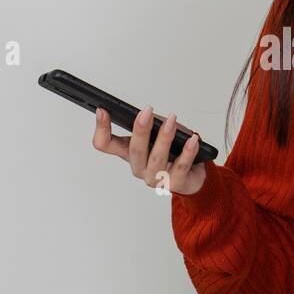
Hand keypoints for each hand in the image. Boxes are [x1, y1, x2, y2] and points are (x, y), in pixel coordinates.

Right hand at [91, 105, 207, 194]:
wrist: (191, 174)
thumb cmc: (171, 151)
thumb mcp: (157, 133)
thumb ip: (152, 123)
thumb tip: (152, 115)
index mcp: (128, 153)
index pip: (105, 144)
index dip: (101, 129)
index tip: (102, 110)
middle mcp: (139, 167)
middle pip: (134, 150)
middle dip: (140, 130)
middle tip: (146, 112)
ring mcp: (156, 178)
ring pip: (157, 159)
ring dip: (164, 138)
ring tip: (171, 122)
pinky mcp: (175, 184)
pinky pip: (181, 167)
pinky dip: (187, 152)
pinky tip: (192, 140)